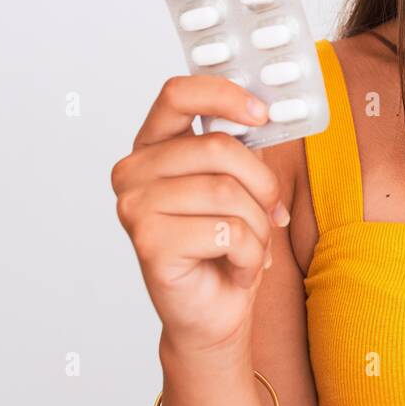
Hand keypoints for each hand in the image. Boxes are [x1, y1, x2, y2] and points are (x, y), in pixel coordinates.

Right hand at [111, 76, 289, 357]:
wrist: (214, 311)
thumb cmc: (225, 244)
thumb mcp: (240, 183)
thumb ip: (243, 147)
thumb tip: (264, 112)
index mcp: (153, 146)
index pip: (179, 95)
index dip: (224, 95)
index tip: (262, 114)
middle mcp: (133, 172)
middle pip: (218, 147)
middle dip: (262, 183)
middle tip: (271, 210)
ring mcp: (135, 208)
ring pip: (227, 192)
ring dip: (258, 224)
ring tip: (251, 243)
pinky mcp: (149, 243)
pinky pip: (227, 231)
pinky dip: (250, 253)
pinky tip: (237, 267)